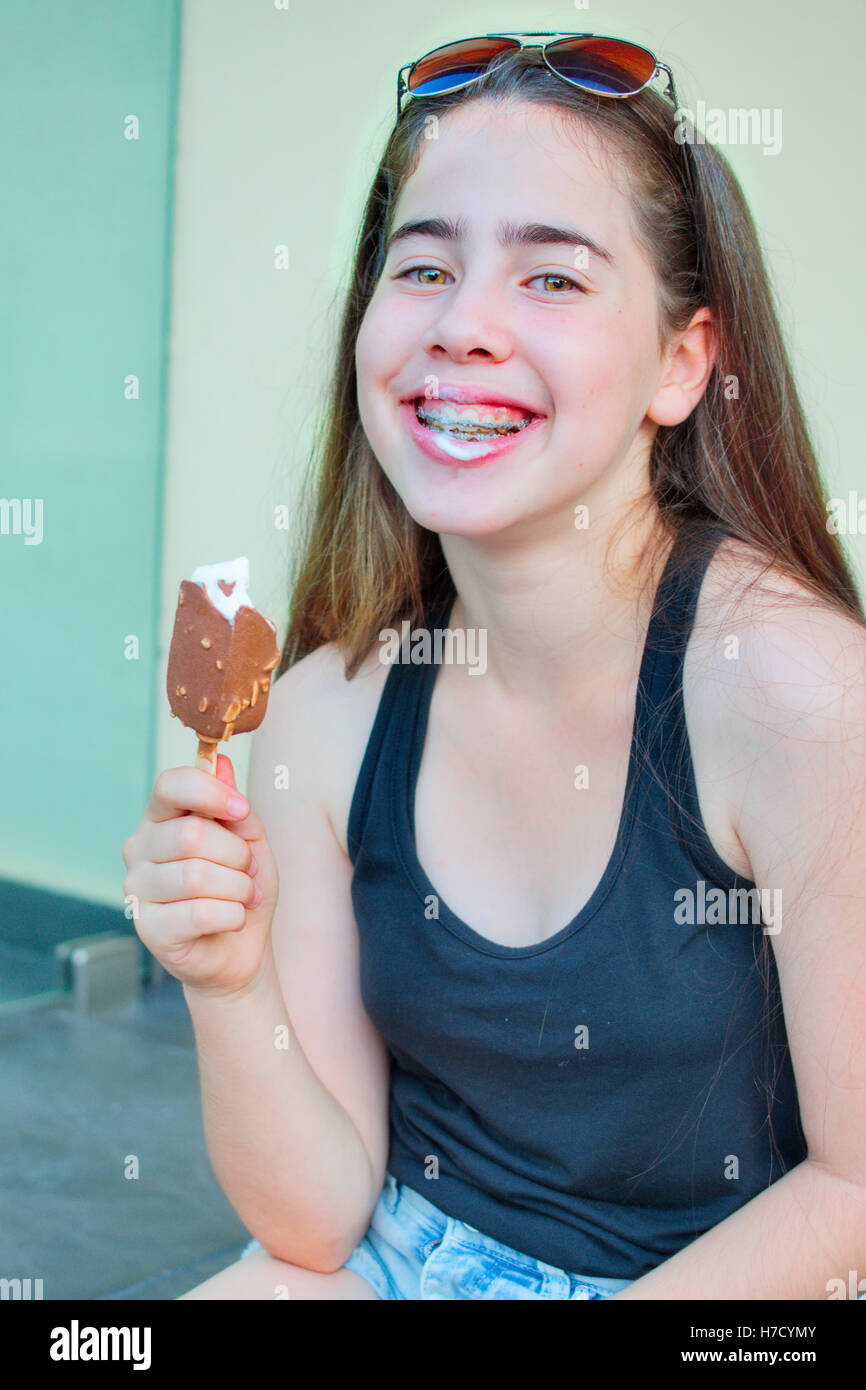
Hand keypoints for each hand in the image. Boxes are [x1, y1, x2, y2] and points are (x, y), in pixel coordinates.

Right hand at [122, 754, 279, 999]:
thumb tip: (220, 762)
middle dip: (236, 855)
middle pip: (190, 835)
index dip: (209, 792)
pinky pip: (199, 914)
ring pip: (196, 876)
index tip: (242, 810)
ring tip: (243, 896)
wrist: (240, 949)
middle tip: (248, 871)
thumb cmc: (241, 888)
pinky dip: (233, 916)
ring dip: (237, 888)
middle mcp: (139, 849)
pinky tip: (233, 919)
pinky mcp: (147, 928)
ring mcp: (137, 890)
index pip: (169, 785)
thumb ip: (234, 806)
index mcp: (161, 819)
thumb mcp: (250, 841)